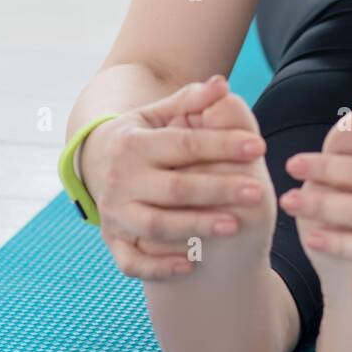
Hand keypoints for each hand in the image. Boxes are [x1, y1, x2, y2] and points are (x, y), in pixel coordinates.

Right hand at [78, 78, 275, 281]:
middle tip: (257, 192)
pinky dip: (158, 268)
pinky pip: (132, 262)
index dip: (222, 145)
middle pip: (175, 188)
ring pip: (156, 225)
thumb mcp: (156, 114)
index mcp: (135, 143)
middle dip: (218, 190)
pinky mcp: (112, 241)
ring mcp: (115, 213)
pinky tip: (191, 264)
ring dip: (195, 227)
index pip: (184, 144)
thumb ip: (189, 101)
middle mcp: (122, 179)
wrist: (92, 163)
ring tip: (234, 225)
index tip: (258, 146)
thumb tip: (221, 83)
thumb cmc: (140, 137)